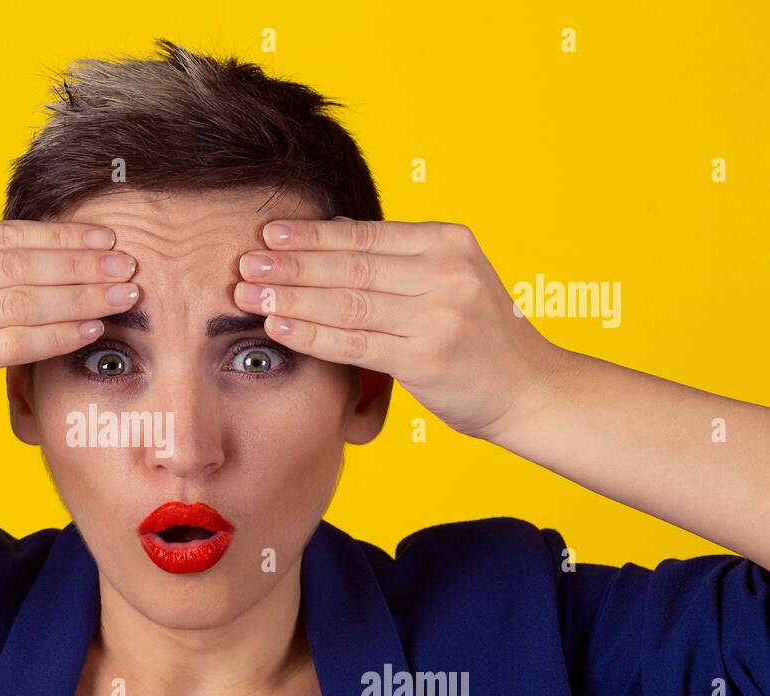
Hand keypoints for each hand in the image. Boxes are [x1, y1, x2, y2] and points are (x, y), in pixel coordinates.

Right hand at [0, 220, 138, 440]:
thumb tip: (34, 256)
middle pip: (21, 263)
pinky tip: (87, 330)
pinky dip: (55, 335)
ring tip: (121, 297)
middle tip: (128, 267)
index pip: (4, 234)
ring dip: (80, 298)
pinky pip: (9, 344)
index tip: (104, 240)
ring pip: (22, 300)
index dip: (61, 237)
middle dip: (83, 265)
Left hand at [231, 218, 565, 440]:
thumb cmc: (480, 335)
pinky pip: (355, 343)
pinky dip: (312, 334)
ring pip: (348, 302)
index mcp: (450, 242)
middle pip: (351, 266)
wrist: (530, 389)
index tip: (268, 232)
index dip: (312, 234)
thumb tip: (332, 229)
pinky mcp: (427, 358)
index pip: (366, 235)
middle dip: (291, 264)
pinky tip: (278, 327)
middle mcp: (447, 273)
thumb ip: (398, 256)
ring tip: (247, 294)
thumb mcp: (451, 277)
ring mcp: (439, 316)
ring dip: (291, 297)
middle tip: (244, 262)